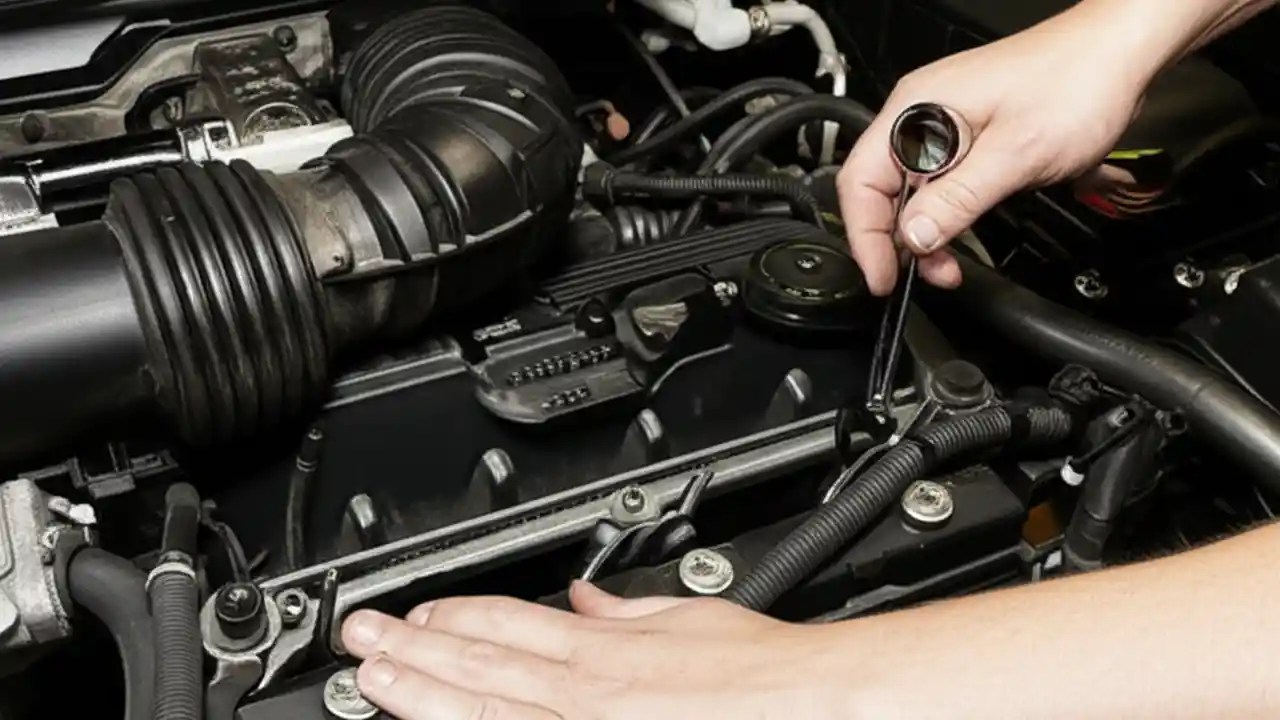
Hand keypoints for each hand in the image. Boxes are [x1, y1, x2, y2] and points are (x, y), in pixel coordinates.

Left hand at [340, 581, 847, 718]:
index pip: (509, 624)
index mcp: (604, 650)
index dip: (453, 616)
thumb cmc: (767, 678)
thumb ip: (631, 614)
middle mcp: (583, 691)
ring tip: (372, 677)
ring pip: (483, 706)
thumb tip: (589, 600)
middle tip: (360, 639)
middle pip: (479, 663)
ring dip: (420, 689)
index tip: (415, 613)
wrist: (813, 708)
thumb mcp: (692, 619)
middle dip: (412, 649)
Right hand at [837, 8, 1148, 294]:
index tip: (884, 277)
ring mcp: (943, 127)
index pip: (860, 182)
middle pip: (880, 192)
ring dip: (926, 235)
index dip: (865, 236)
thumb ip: (958, 199)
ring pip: (912, 194)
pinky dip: (946, 218)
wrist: (1120, 54)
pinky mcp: (968, 139)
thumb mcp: (1016, 153)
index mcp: (916, 110)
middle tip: (928, 275)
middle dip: (898, 242)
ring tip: (950, 265)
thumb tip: (914, 237)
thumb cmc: (1077, 81)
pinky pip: (939, 186)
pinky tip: (962, 235)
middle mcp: (921, 116)